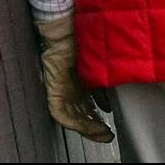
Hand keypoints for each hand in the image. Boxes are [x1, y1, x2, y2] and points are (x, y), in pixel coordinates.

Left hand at [35, 15, 114, 142]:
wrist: (68, 30)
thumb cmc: (85, 42)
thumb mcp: (99, 69)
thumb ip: (103, 87)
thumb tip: (111, 105)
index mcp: (82, 84)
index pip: (89, 109)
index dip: (98, 121)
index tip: (110, 128)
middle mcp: (71, 90)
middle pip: (81, 116)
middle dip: (94, 128)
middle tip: (107, 134)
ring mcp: (61, 91)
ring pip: (71, 118)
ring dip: (85, 127)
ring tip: (101, 132)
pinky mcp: (53, 90)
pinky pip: (58, 112)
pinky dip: (70, 121)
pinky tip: (81, 125)